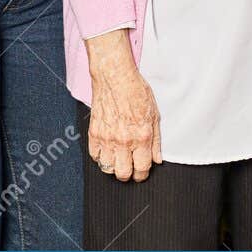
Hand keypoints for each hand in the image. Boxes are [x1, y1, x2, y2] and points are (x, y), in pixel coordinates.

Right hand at [85, 31, 161, 181]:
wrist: (114, 76)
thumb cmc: (135, 91)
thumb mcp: (154, 114)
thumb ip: (156, 140)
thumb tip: (157, 159)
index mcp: (141, 136)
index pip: (142, 168)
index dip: (142, 174)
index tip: (141, 172)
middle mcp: (123, 140)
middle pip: (123, 173)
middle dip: (128, 173)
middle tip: (130, 167)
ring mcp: (106, 137)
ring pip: (107, 167)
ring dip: (114, 165)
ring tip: (118, 158)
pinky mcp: (94, 132)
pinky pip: (94, 156)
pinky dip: (101, 156)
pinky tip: (107, 149)